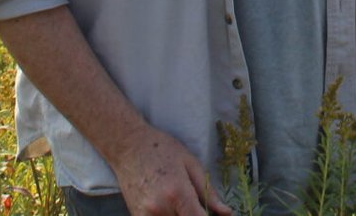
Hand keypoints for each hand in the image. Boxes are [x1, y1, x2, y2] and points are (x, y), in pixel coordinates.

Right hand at [110, 122, 230, 215]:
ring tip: (182, 205)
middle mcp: (160, 208)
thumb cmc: (162, 149)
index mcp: (177, 193)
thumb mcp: (191, 163)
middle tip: (197, 206)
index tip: (214, 215)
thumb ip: (209, 192)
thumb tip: (227, 213)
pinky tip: (170, 208)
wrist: (128, 146)